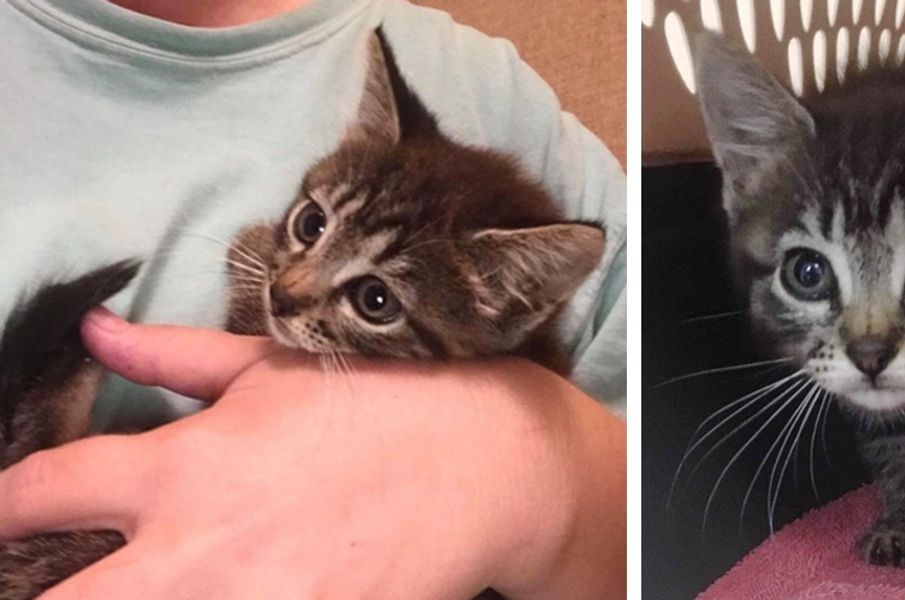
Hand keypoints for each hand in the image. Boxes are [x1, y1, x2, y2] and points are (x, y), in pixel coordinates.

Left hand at [0, 309, 625, 598]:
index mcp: (183, 466)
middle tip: (58, 587)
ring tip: (146, 592)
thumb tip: (93, 332)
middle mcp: (196, 546)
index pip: (38, 492)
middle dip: (39, 599)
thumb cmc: (384, 401)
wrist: (494, 462)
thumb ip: (172, 358)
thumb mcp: (275, 367)